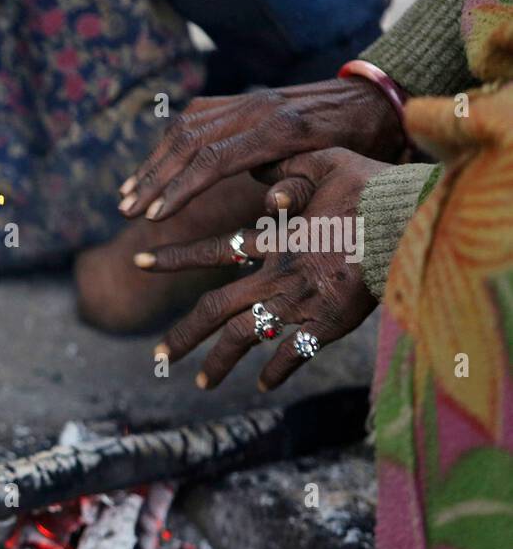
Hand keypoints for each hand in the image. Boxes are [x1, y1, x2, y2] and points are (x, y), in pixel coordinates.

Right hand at [119, 78, 405, 222]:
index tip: (155, 217)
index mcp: (281, 129)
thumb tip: (272, 201)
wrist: (378, 98)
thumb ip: (309, 184)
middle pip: (188, 141)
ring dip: (152, 163)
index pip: (213, 158)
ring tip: (127, 196)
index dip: (180, 188)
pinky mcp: (241, 99)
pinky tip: (149, 170)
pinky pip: (192, 119)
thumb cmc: (366, 146)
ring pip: (184, 128)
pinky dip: (165, 147)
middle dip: (153, 178)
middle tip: (127, 211)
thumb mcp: (345, 169)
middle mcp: (257, 107)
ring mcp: (247, 99)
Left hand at [137, 148, 388, 390]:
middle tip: (158, 357)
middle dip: (184, 336)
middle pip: (216, 311)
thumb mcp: (325, 164)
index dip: (174, 258)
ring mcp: (300, 304)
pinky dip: (277, 370)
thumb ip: (288, 168)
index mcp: (274, 240)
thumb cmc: (372, 190)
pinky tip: (262, 384)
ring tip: (200, 382)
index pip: (214, 251)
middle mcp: (277, 277)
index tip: (138, 262)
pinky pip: (294, 354)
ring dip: (219, 362)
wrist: (409, 223)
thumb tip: (260, 164)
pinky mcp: (328, 324)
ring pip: (245, 339)